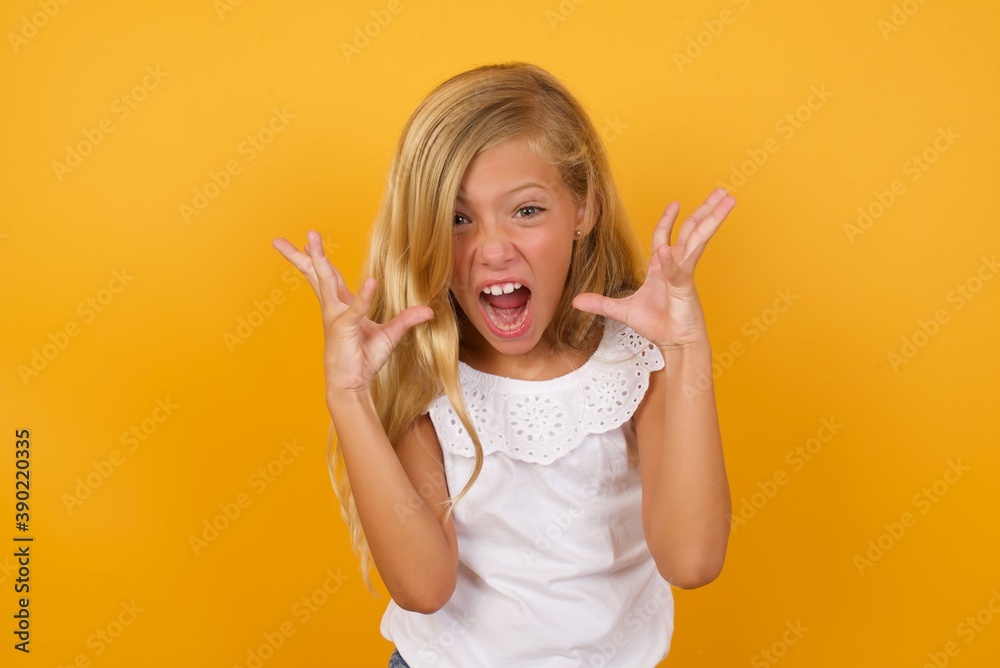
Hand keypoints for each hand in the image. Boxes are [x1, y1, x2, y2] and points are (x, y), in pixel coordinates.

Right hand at [272, 230, 433, 393]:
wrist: (352, 385)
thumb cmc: (363, 361)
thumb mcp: (390, 336)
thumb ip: (406, 320)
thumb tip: (428, 311)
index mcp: (340, 306)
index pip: (328, 277)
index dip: (318, 258)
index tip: (307, 241)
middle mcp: (334, 308)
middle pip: (318, 274)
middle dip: (306, 254)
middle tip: (291, 236)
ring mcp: (336, 317)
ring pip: (326, 282)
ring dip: (319, 260)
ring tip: (310, 240)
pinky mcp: (343, 329)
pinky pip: (355, 310)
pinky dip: (364, 297)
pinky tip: (372, 282)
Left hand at [573, 188, 735, 349]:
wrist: (675, 343)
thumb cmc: (657, 326)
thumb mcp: (622, 311)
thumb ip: (601, 303)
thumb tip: (576, 301)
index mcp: (662, 267)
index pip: (665, 236)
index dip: (668, 219)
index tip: (675, 204)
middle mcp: (676, 265)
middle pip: (692, 230)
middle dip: (705, 210)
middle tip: (721, 193)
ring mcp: (684, 273)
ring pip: (698, 239)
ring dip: (711, 219)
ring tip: (726, 201)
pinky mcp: (686, 286)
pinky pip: (680, 268)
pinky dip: (673, 260)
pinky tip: (667, 252)